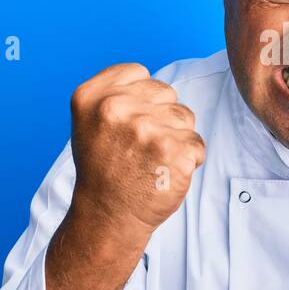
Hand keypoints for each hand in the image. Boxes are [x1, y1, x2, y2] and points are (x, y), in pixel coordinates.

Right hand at [67, 62, 205, 243]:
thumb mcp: (91, 121)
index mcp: (91, 95)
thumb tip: (156, 84)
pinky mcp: (173, 151)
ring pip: (185, 117)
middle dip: (161, 117)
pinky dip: (188, 161)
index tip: (127, 125)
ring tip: (151, 161)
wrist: (107, 217)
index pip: (140, 72)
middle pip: (166, 93)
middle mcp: (116, 107)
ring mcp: (146, 129)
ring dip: (176, 139)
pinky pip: (196, 144)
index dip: (141, 99)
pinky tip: (164, 174)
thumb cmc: (104, 169)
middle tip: (139, 148)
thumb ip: (117, 93)